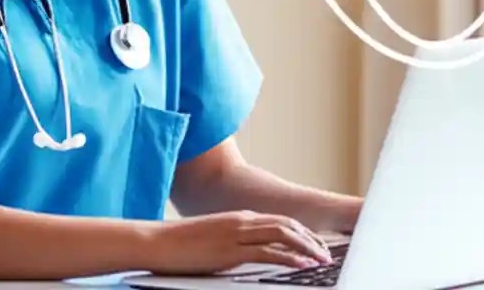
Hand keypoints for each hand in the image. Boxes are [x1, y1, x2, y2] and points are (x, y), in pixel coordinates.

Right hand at [141, 210, 332, 275]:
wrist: (156, 242)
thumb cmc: (180, 244)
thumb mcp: (213, 239)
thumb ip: (234, 243)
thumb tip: (248, 253)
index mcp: (239, 217)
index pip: (280, 221)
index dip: (303, 232)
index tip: (317, 244)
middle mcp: (242, 221)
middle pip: (287, 225)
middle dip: (311, 238)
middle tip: (326, 253)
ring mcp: (237, 234)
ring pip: (283, 235)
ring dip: (307, 246)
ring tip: (321, 259)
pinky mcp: (230, 250)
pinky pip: (267, 252)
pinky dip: (289, 257)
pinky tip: (302, 265)